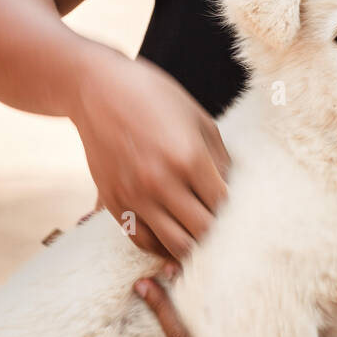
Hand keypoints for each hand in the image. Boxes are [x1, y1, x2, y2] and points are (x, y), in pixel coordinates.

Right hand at [71, 48, 228, 260]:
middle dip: (218, 234)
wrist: (97, 89)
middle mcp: (161, 181)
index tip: (239, 211)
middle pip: (202, 231)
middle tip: (225, 230)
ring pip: (173, 245)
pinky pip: (141, 241)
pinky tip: (173, 238)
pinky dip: (161, 246)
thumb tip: (233, 191)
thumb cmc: (154, 97)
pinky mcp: (113, 202)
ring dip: (192, 247)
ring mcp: (134, 195)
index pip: (223, 205)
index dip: (235, 212)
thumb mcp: (199, 119)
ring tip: (201, 239)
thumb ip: (220, 159)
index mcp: (189, 157)